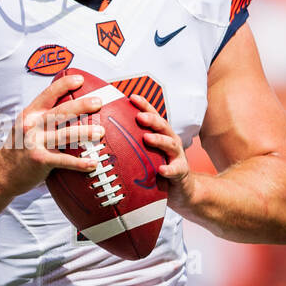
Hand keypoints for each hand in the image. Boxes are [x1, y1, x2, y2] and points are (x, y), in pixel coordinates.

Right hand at [0, 74, 105, 196]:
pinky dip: (80, 163)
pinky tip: (93, 163)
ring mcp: (35, 142)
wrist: (0, 173)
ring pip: (65, 134)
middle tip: (99, 102)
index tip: (80, 79)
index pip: (48, 95)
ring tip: (101, 132)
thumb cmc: (19, 149)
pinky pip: (63, 160)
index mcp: (30, 114)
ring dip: (85, 132)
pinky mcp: (39, 160)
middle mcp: (32, 125)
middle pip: (60, 112)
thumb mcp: (25, 127)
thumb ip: (42, 117)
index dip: (64, 84)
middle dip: (81, 105)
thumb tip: (68, 109)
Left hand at [130, 93, 196, 211]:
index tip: (131, 97)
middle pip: (162, 125)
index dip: (144, 105)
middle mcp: (170, 141)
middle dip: (151, 119)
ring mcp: (177, 156)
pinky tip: (161, 170)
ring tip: (147, 138)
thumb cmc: (159, 167)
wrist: (181, 188)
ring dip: (159, 140)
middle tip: (139, 116)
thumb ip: (132, 144)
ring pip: (170, 144)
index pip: (152, 116)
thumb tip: (105, 135)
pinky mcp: (181, 172)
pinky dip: (168, 169)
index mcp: (161, 134)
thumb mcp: (146, 153)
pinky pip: (175, 170)